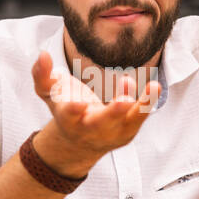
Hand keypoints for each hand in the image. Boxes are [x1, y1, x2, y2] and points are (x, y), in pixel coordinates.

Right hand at [31, 51, 161, 176]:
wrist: (79, 143)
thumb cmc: (64, 110)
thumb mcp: (48, 93)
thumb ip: (42, 74)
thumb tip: (43, 54)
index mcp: (68, 119)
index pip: (70, 114)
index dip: (73, 108)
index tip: (78, 102)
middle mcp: (90, 128)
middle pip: (102, 123)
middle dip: (113, 113)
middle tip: (124, 102)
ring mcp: (111, 131)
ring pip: (126, 120)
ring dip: (139, 106)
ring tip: (153, 86)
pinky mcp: (127, 130)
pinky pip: (139, 116)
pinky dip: (148, 102)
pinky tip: (156, 86)